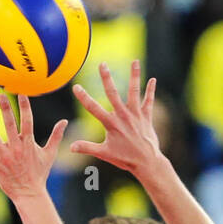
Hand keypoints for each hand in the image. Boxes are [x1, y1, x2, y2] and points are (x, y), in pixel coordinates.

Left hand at [0, 95, 67, 201]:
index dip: (25, 107)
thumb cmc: (39, 173)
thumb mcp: (50, 154)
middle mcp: (16, 148)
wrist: (29, 193)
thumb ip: (56, 136)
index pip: (28, 121)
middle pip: (10, 125)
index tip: (22, 93)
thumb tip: (64, 121)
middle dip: (5, 109)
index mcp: (28, 144)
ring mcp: (5, 156)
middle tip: (0, 95)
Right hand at [69, 61, 165, 176]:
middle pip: (113, 93)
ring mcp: (136, 115)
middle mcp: (123, 116)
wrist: (147, 162)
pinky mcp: (146, 116)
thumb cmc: (125, 159)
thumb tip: (70, 147)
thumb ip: (87, 148)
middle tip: (102, 64)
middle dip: (106, 78)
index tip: (76, 87)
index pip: (93, 108)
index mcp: (111, 124)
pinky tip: (153, 79)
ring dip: (134, 75)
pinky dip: (151, 90)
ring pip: (134, 91)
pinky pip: (149, 101)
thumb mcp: (104, 153)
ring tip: (135, 61)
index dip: (83, 97)